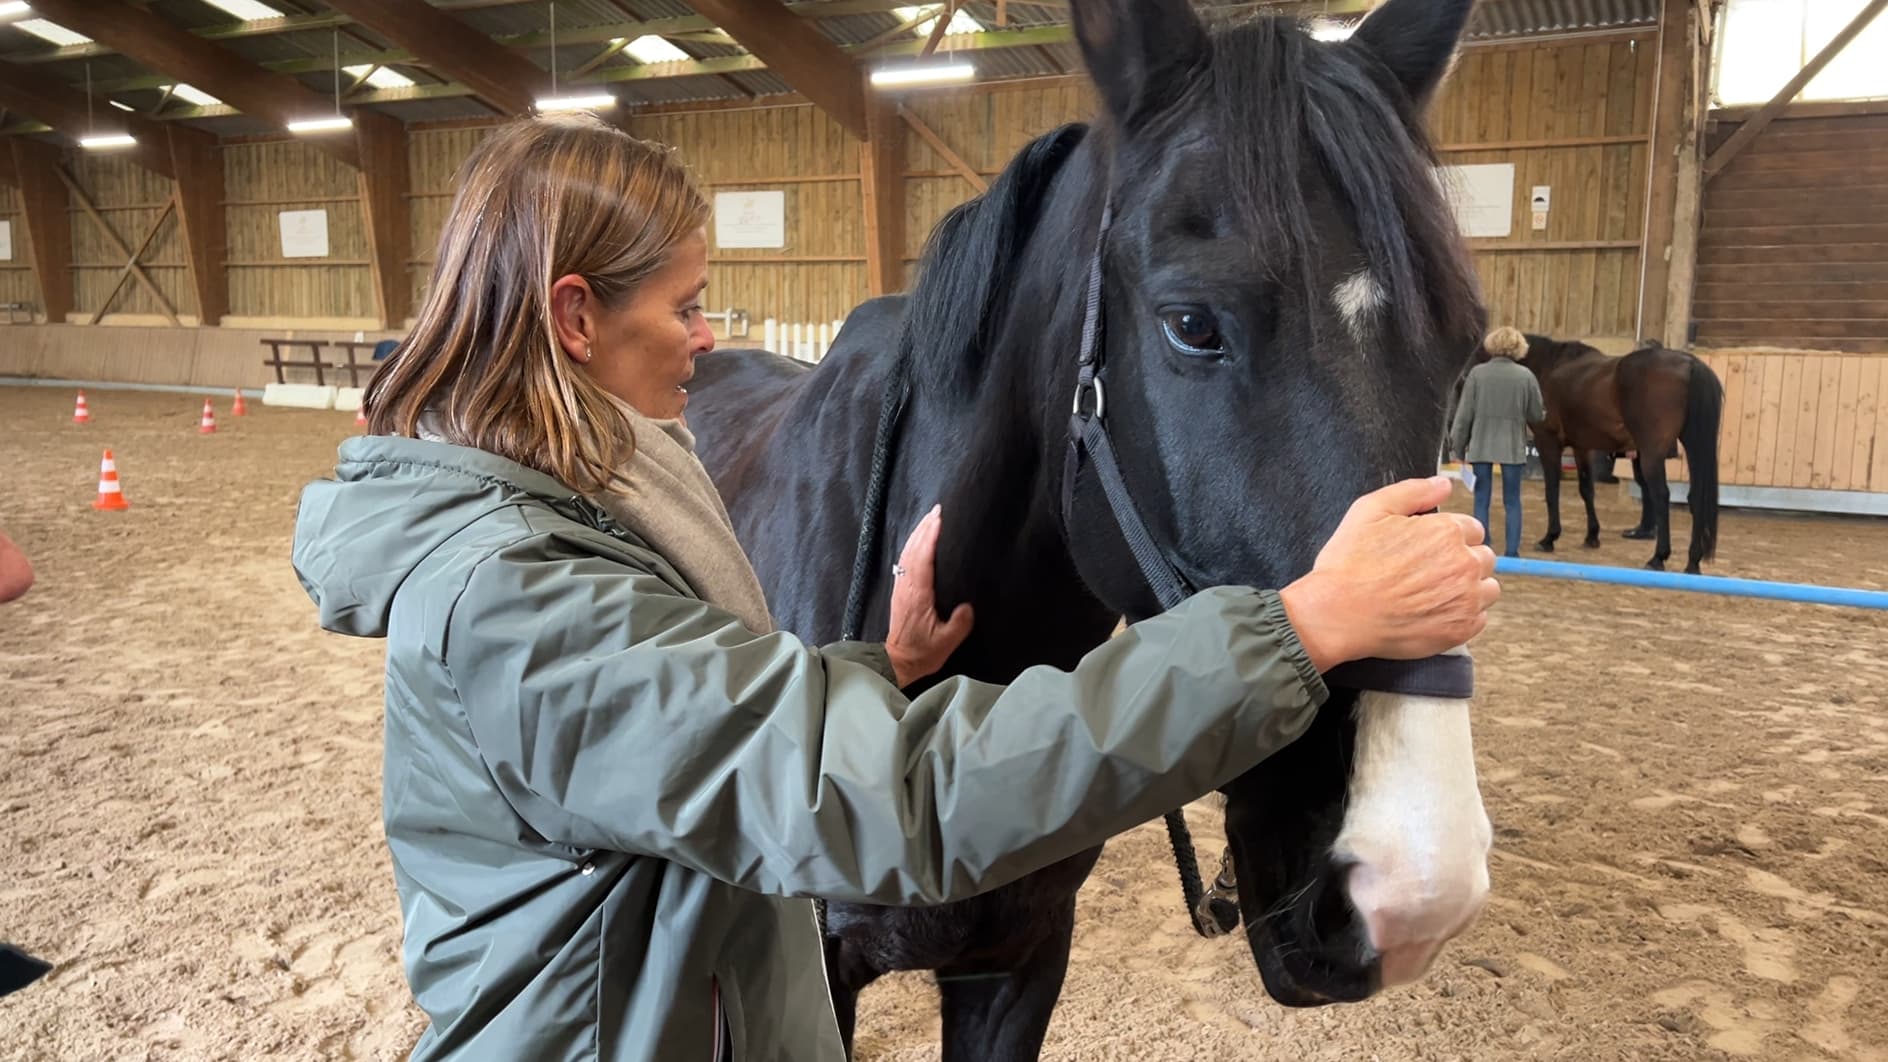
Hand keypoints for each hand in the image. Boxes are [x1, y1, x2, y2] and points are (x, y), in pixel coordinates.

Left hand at [886, 505, 974, 686]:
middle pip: (913, 550)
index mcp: (918, 595)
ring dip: (917, 534)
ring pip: (907, 553)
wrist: (899, 661)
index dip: (930, 538)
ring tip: (929, 518)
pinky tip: (918, 539)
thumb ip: (959, 623)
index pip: (923, 559)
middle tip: (937, 510)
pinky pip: (905, 561)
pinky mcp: (900, 591)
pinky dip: (912, 545)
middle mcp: (907, 587)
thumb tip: (967, 606)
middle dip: (925, 528)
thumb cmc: (922, 652)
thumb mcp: (946, 642)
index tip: (939, 520)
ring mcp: (901, 588)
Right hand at [1278, 477, 1497, 670]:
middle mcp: (1464, 564)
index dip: (1448, 537)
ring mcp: (1466, 599)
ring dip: (1469, 588)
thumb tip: (1444, 485)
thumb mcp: (1370, 510)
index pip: (1471, 529)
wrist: (1337, 614)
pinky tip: (1434, 613)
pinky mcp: (1461, 629)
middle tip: (1429, 572)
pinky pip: (1479, 618)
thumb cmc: (1349, 563)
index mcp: (1447, 532)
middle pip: (1483, 558)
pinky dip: (1462, 615)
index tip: (1428, 549)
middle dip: (1462, 561)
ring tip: (1435, 594)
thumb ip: (1412, 492)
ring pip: (1487, 588)